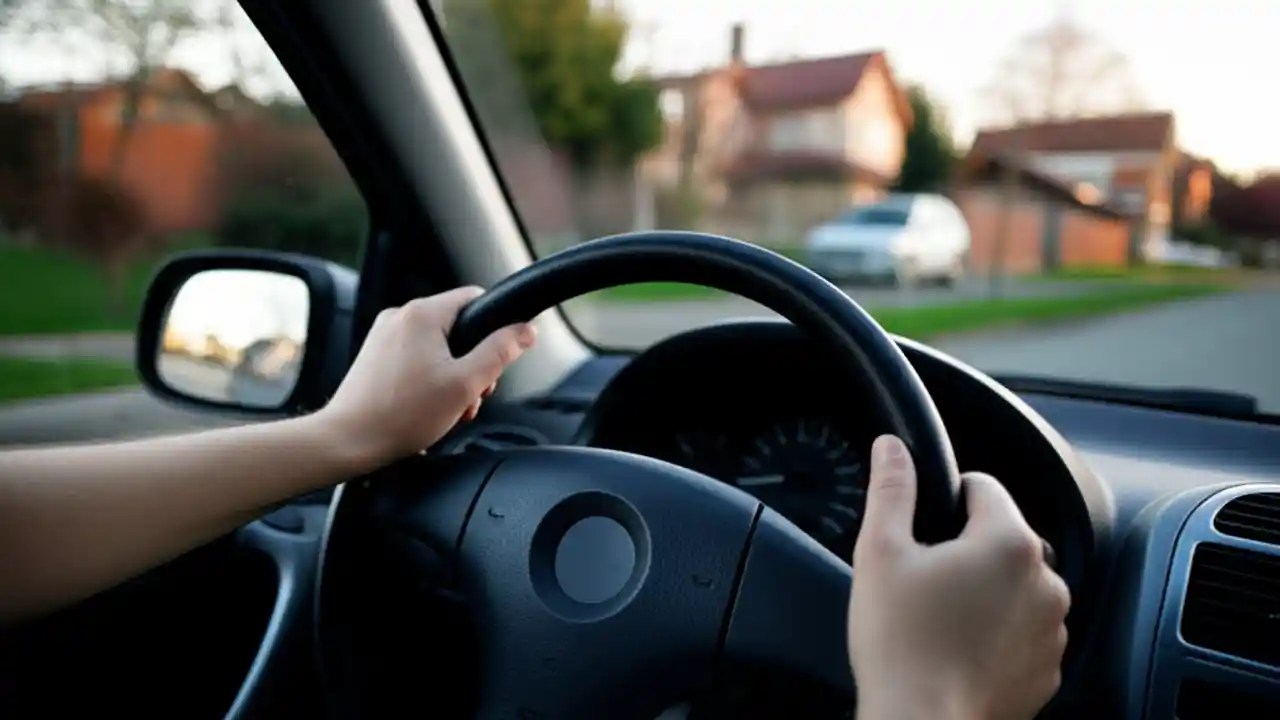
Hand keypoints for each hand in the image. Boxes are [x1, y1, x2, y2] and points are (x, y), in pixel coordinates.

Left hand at [318, 286, 535, 468]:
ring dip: (453, 377)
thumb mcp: (466, 384)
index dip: (496, 327)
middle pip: (458, 329)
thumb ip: (500, 352)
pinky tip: (428, 409)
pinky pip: (416, 359)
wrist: (348, 441)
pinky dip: (429, 380)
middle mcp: (399, 317)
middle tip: (471, 397)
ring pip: (438, 347)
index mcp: (422, 314)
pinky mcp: (375, 357)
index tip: (498, 360)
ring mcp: (383, 336)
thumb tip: (525, 330)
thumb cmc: (403, 415)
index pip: (475, 298)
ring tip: (448, 409)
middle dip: (473, 363)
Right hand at [849, 435, 1069, 719]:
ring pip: (1015, 585)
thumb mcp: (881, 553)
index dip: (945, 500)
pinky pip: (1024, 630)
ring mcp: (1052, 628)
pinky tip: (959, 648)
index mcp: (1009, 541)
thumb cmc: (900, 643)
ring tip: (941, 620)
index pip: (984, 487)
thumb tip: (894, 447)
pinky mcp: (1048, 668)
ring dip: (986, 591)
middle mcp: (1046, 581)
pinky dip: (998, 632)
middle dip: (966, 549)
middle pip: (1002, 537)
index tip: (921, 534)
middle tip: (923, 583)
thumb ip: (892, 490)